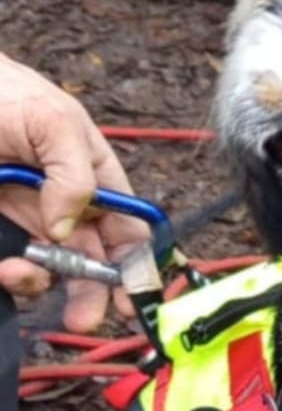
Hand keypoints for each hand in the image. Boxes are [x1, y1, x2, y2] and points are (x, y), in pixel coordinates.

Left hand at [0, 55, 146, 330]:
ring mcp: (30, 223)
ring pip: (49, 273)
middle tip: (84, 318)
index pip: (130, 233)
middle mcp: (67, 209)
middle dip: (93, 297)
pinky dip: (10, 277)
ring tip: (17, 273)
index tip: (133, 297)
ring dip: (39, 283)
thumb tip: (65, 229)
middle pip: (94, 265)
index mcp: (97, 181)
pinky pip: (11, 268)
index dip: (139, 268)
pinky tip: (3, 267)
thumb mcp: (54, 121)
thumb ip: (75, 176)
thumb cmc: (5, 92)